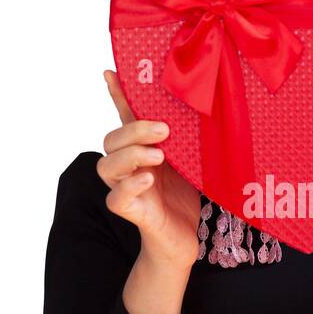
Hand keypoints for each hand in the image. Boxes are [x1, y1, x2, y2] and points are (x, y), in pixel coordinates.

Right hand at [98, 71, 199, 273]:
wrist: (188, 241)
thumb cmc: (188, 197)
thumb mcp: (193, 160)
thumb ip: (188, 138)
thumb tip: (205, 105)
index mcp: (142, 149)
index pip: (125, 117)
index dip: (117, 95)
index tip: (111, 72)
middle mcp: (129, 167)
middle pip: (111, 139)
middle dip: (134, 130)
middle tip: (163, 130)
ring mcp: (128, 190)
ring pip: (107, 166)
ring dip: (131, 155)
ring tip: (158, 156)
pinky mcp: (132, 213)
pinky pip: (116, 198)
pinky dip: (130, 186)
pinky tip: (146, 179)